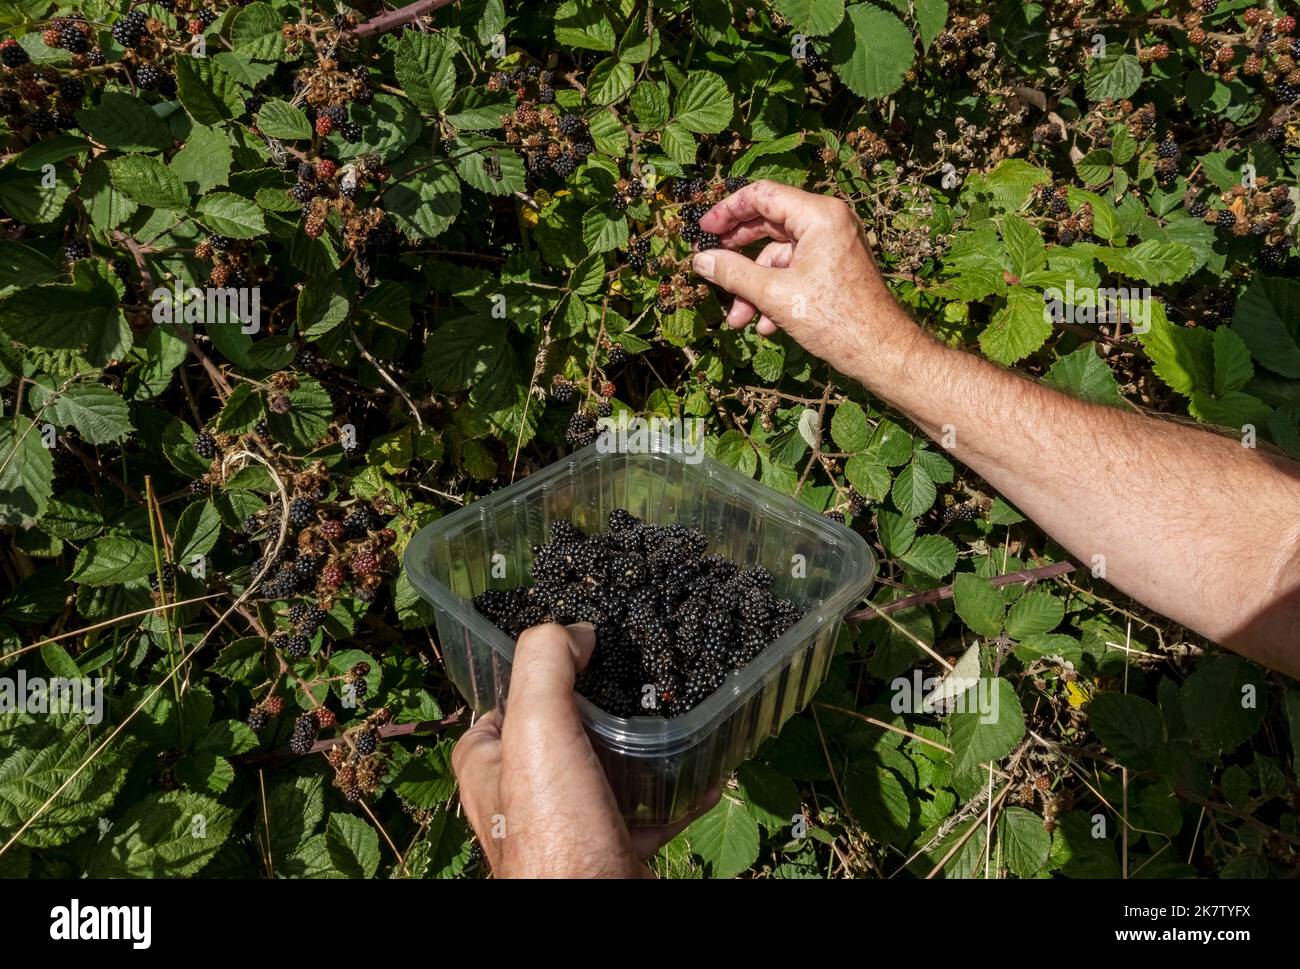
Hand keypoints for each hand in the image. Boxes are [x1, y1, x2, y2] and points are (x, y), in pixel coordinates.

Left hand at [451, 622, 713, 877]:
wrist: (597, 909)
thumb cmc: (555, 833)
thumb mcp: (535, 726)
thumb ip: (545, 664)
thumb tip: (577, 632)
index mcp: (488, 766)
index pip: (501, 703)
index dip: (535, 674)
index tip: (579, 653)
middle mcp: (522, 797)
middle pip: (562, 734)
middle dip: (602, 709)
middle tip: (639, 682)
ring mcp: (569, 825)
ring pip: (608, 771)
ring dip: (645, 750)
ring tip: (676, 719)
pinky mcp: (611, 850)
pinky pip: (649, 812)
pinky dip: (677, 794)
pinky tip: (705, 776)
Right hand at [692, 180, 922, 377]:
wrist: (880, 351)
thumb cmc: (834, 319)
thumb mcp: (773, 295)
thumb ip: (732, 273)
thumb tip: (700, 261)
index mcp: (819, 215)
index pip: (762, 195)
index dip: (728, 211)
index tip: (704, 230)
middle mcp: (829, 222)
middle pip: (769, 225)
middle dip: (738, 256)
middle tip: (710, 266)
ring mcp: (834, 245)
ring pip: (780, 256)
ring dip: (755, 287)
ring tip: (738, 319)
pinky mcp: (835, 268)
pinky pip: (796, 271)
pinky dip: (777, 294)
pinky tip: (765, 325)